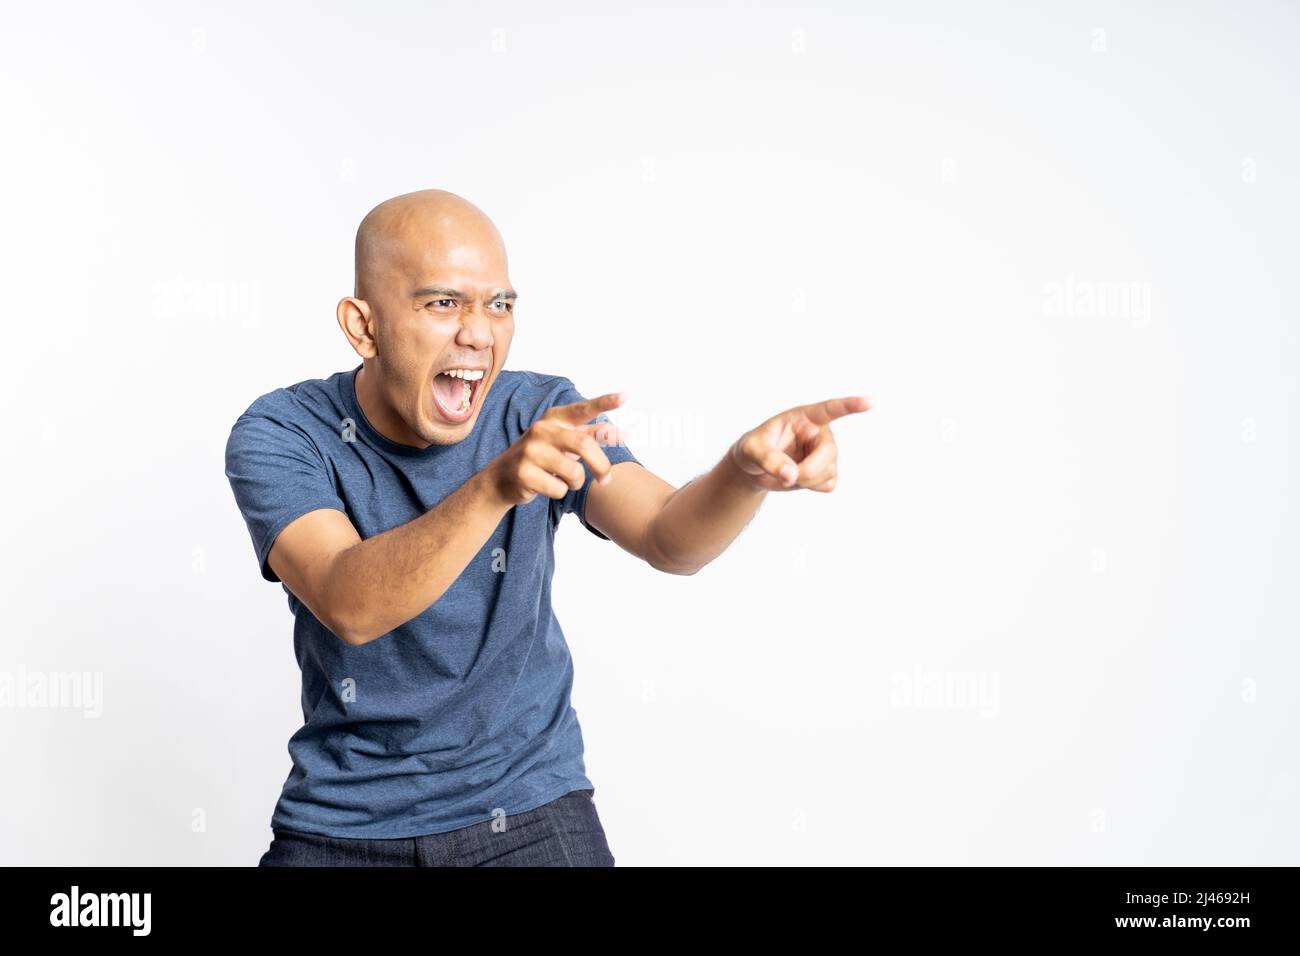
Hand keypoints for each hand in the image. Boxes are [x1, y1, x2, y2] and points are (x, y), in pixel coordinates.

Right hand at [486, 392, 626, 506]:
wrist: (502, 478)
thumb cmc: (543, 457)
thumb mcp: (565, 442)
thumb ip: (592, 435)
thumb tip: (622, 433)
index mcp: (555, 419)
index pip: (582, 409)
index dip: (604, 402)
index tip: (624, 397)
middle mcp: (542, 430)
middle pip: (584, 446)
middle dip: (601, 466)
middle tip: (606, 479)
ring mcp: (530, 451)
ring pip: (574, 473)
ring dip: (576, 483)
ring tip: (565, 481)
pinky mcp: (524, 473)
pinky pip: (559, 489)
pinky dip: (560, 492)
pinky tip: (546, 486)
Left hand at [729, 395, 870, 492]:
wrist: (756, 467)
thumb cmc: (753, 449)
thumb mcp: (750, 449)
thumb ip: (768, 459)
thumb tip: (791, 475)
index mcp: (804, 417)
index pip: (830, 409)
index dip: (850, 405)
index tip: (870, 401)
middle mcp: (820, 432)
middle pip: (829, 453)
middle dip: (808, 471)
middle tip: (786, 476)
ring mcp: (827, 452)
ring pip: (829, 472)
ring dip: (806, 481)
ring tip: (787, 473)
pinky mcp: (828, 471)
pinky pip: (829, 485)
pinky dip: (811, 488)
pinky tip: (798, 479)